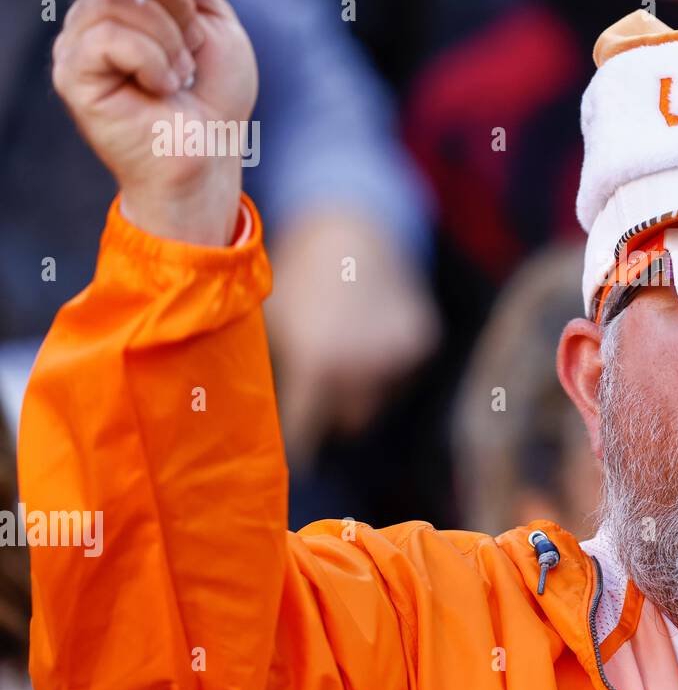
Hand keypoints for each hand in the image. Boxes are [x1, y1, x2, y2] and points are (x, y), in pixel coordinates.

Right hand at [52, 0, 256, 244]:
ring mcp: (76, 45)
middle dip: (176, 8)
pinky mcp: (72, 76)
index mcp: (122, 2)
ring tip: (179, 76)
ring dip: (167, 39)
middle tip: (192, 52)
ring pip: (114, 1)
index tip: (194, 3)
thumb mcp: (213, 24)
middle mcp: (92, 17)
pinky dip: (151, 60)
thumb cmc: (214, 96)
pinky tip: (162, 88)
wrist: (212, 152)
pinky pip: (107, 37)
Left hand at [263, 210, 439, 468]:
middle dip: (332, 412)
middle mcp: (365, 367)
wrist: (350, 228)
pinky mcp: (424, 342)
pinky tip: (368, 330)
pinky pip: (401, 375)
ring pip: (378, 400)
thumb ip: (264, 370)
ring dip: (361, 388)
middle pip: (350, 423)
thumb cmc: (296, 279)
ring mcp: (401, 355)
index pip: (307, 432)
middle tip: (315, 391)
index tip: (286, 462)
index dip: (296, 446)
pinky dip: (386, 363)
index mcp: (319, 364)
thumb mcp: (268, 322)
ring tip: (342, 349)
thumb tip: (240, 426)